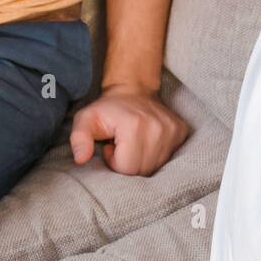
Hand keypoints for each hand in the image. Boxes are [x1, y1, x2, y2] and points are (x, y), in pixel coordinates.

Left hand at [69, 87, 189, 175]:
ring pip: (155, 167)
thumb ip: (79, 138)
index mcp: (134, 125)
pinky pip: (168, 158)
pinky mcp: (181, 131)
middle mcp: (158, 128)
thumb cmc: (107, 109)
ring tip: (132, 144)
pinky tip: (146, 142)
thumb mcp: (85, 119)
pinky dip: (154, 155)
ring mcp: (172, 130)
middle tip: (121, 146)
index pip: (127, 168)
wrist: (133, 90)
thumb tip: (81, 159)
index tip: (110, 147)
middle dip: (127, 164)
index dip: (114, 162)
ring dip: (141, 160)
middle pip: (142, 170)